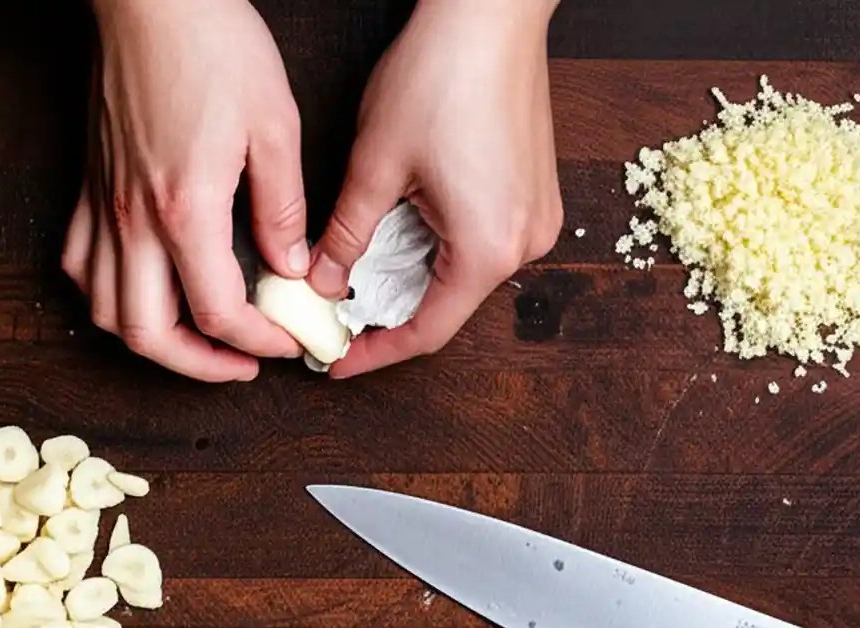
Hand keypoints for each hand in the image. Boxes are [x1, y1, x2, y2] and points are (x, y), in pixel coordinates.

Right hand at [63, 0, 308, 381]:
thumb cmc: (211, 44)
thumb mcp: (274, 125)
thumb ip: (282, 208)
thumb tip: (293, 265)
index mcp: (184, 209)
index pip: (219, 311)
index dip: (259, 340)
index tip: (287, 340)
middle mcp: (132, 219)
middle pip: (149, 335)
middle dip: (200, 366)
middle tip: (242, 363)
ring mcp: (101, 205)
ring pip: (103, 311)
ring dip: (150, 341)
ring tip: (195, 339)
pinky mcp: (86, 186)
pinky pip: (77, 265)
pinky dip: (105, 296)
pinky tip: (139, 290)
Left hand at [307, 0, 563, 377]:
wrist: (491, 15)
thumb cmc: (441, 76)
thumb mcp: (375, 165)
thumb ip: (347, 234)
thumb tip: (323, 278)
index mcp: (486, 248)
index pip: (426, 331)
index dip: (376, 353)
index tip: (339, 361)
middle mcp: (522, 243)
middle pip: (447, 305)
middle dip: (389, 314)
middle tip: (337, 312)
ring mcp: (536, 217)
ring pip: (463, 273)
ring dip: (412, 277)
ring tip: (360, 269)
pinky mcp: (535, 193)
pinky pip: (481, 241)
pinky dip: (438, 249)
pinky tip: (401, 231)